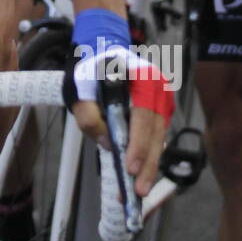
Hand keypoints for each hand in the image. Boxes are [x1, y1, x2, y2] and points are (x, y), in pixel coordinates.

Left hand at [68, 11, 173, 198]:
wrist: (102, 50)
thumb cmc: (91, 68)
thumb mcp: (80, 87)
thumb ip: (89, 116)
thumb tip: (107, 144)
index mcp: (143, 78)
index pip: (143, 116)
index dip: (138, 144)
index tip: (130, 167)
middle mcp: (159, 88)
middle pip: (155, 132)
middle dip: (147, 164)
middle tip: (138, 190)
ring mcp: (162, 100)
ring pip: (158, 138)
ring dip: (150, 165)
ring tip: (138, 189)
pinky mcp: (159, 111)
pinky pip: (155, 136)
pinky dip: (148, 155)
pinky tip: (140, 173)